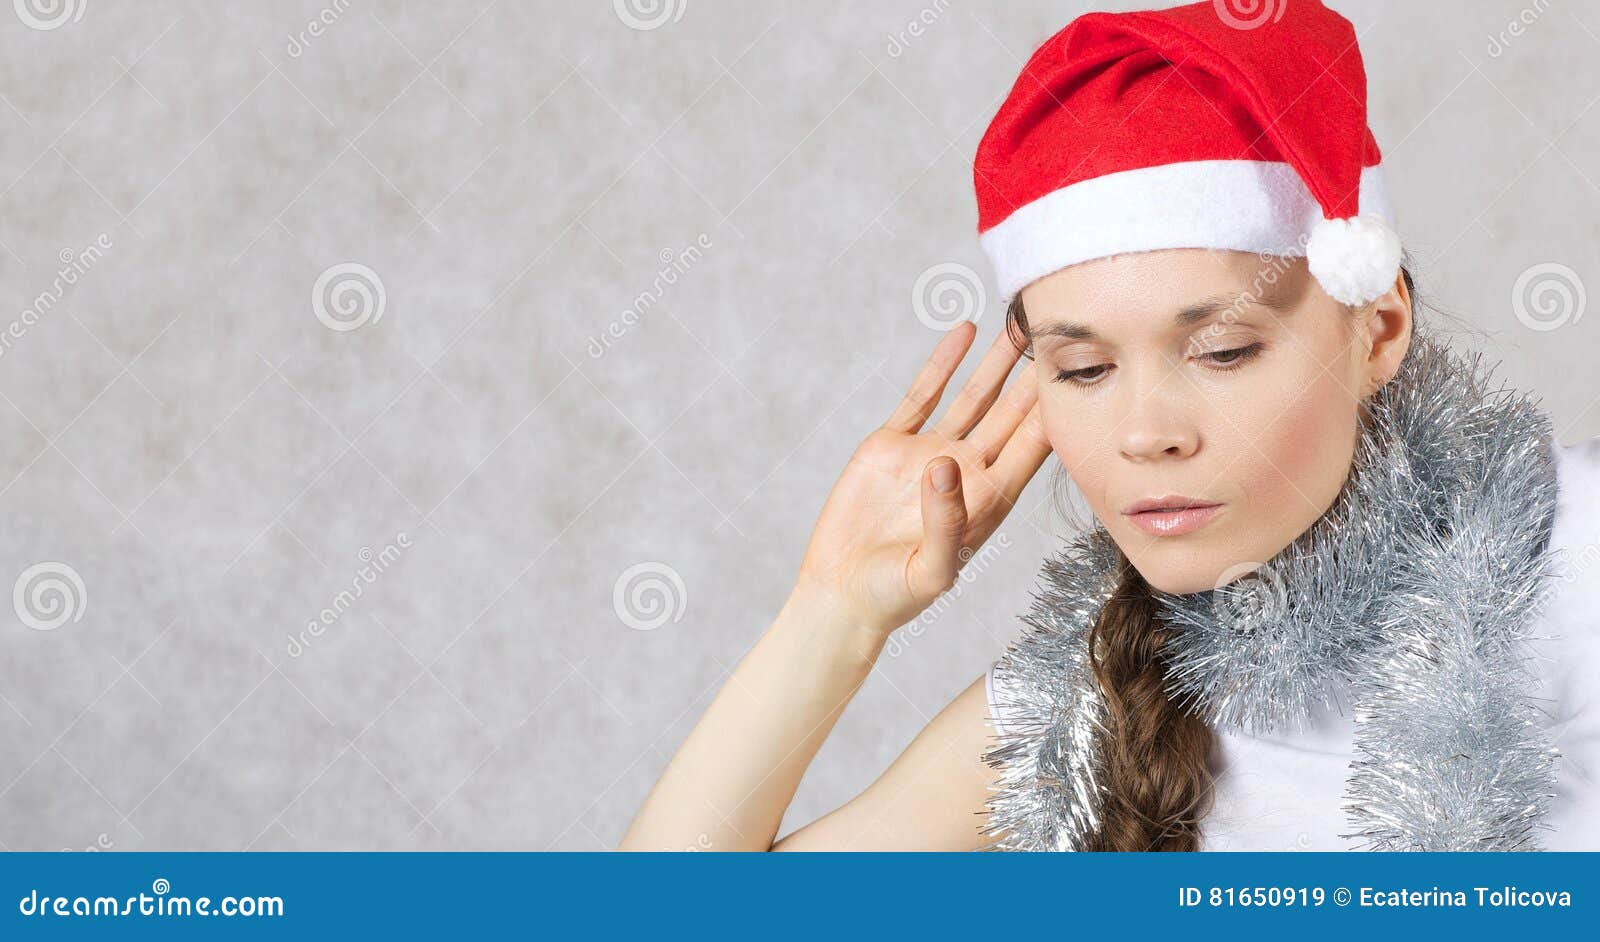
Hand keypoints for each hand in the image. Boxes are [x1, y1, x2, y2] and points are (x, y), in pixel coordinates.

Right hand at [793, 319, 1051, 637]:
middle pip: (1012, 414)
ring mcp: (930, 454)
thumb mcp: (930, 572)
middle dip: (1034, 376)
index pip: (1032, 448)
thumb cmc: (892, 596)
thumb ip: (945, 522)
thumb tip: (943, 464)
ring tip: (1017, 324)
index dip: (1054, 412)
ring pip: (974, 397)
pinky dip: (943, 363)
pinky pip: (922, 395)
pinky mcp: (892, 445)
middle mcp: (967, 472)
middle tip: (1058, 333)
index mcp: (989, 501)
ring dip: (996, 363)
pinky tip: (963, 333)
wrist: (841, 594)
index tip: (1079, 373)